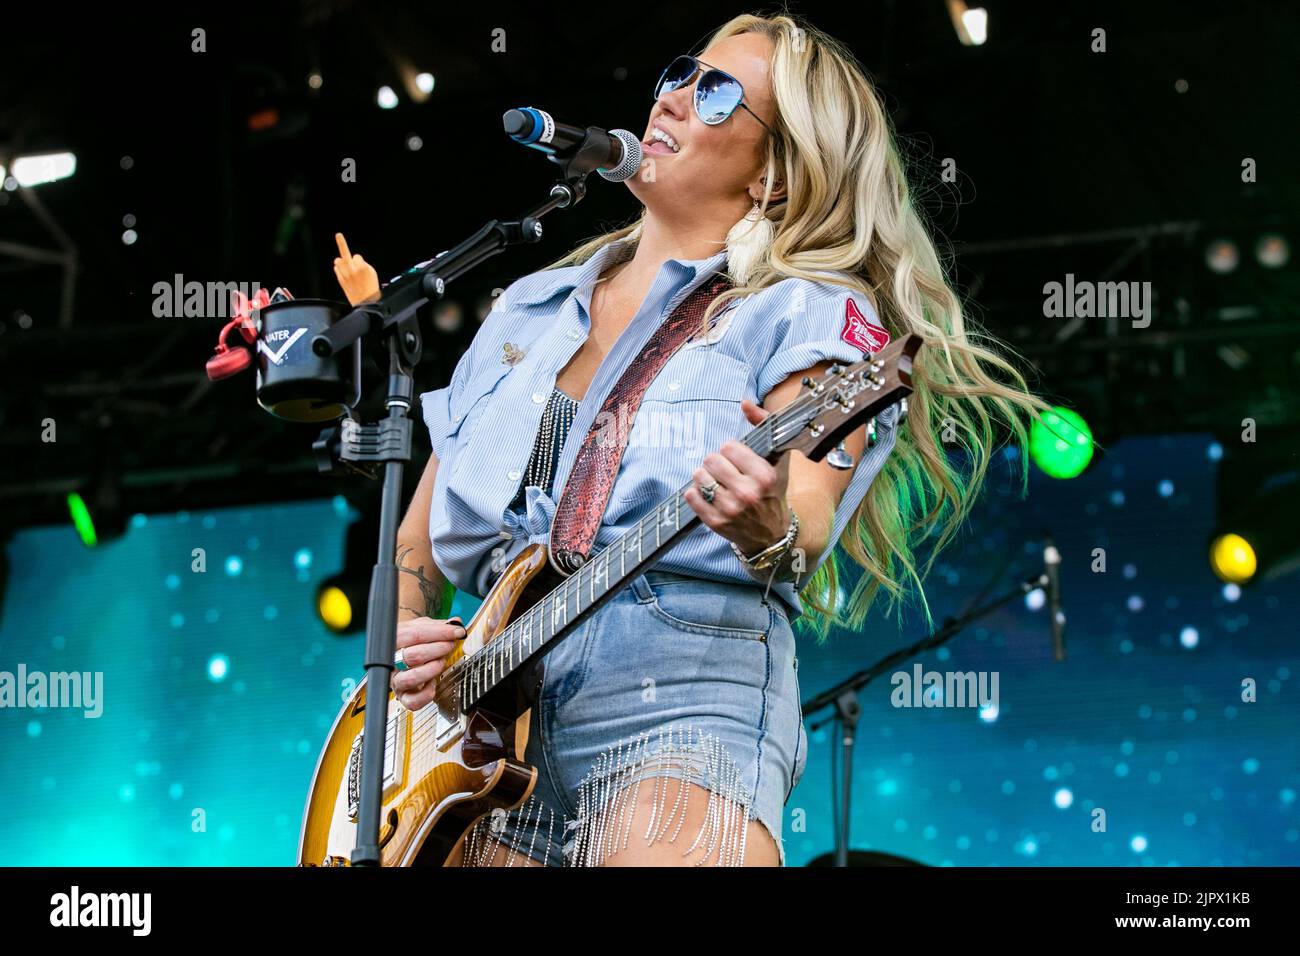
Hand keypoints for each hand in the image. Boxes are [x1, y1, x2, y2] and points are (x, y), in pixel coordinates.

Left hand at [332, 232, 380, 305]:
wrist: (365, 302)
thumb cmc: (371, 287)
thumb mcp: (373, 272)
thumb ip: (363, 263)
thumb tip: (355, 259)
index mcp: (361, 267)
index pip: (357, 256)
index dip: (360, 260)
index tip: (361, 265)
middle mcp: (351, 270)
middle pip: (344, 253)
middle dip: (342, 243)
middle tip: (338, 235)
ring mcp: (344, 274)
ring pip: (338, 261)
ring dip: (342, 261)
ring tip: (346, 267)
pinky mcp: (340, 279)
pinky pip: (336, 269)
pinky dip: (340, 269)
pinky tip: (345, 274)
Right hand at [390, 616, 466, 710]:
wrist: (401, 658)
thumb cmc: (413, 642)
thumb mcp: (423, 628)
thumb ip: (439, 625)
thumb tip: (456, 623)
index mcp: (394, 640)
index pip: (414, 634)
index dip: (440, 632)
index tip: (457, 632)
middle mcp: (392, 661)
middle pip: (413, 656)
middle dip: (438, 649)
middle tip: (449, 646)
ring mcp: (397, 680)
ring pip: (411, 678)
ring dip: (432, 668)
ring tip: (440, 662)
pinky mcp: (403, 697)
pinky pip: (413, 701)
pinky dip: (427, 693)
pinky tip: (433, 683)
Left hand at [684, 398, 791, 555]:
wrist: (772, 535)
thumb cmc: (774, 492)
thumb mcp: (778, 460)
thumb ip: (764, 426)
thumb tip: (744, 403)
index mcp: (765, 476)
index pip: (729, 447)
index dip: (731, 451)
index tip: (736, 459)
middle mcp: (748, 493)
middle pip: (711, 460)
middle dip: (716, 463)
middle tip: (724, 471)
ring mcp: (730, 510)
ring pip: (699, 477)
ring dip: (705, 477)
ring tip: (717, 482)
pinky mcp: (716, 523)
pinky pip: (691, 496)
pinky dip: (696, 492)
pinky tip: (709, 494)